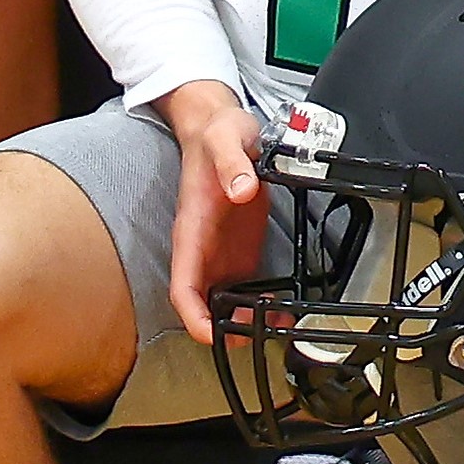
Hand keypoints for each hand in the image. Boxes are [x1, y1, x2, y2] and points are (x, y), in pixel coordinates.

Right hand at [158, 80, 269, 342]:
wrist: (221, 128)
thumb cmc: (217, 135)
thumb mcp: (226, 139)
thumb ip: (233, 163)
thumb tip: (241, 190)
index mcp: (192, 229)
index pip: (182, 285)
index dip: (192, 316)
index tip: (210, 334)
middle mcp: (202, 248)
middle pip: (202, 304)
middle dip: (222, 329)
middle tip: (254, 336)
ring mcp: (219, 252)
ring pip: (223, 301)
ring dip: (243, 320)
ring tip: (275, 325)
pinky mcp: (238, 249)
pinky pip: (244, 286)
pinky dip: (259, 304)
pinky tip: (282, 309)